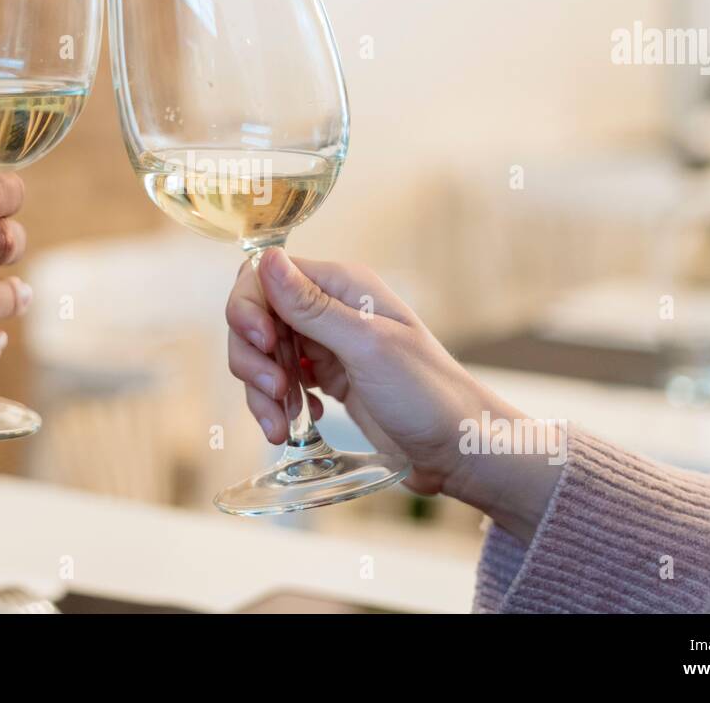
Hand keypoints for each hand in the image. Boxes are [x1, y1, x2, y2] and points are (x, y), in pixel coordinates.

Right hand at [225, 248, 561, 540]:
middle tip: (276, 392)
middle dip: (252, 356)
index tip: (264, 344)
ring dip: (260, 390)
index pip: (265, 276)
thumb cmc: (427, 394)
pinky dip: (277, 405)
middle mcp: (330, 309)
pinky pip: (280, 383)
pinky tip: (298, 423)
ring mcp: (326, 346)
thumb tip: (266, 259)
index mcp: (342, 286)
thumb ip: (312, 306)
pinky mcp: (326, 379)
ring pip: (262, 354)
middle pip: (256, 317)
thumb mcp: (366, 347)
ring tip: (282, 425)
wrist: (459, 450)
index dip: (250, 308)